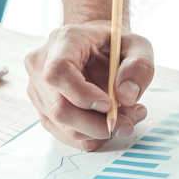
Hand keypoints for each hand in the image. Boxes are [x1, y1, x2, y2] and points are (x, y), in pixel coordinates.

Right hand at [25, 21, 154, 150]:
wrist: (96, 47)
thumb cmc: (113, 44)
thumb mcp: (137, 45)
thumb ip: (139, 67)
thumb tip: (126, 97)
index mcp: (62, 42)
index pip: (58, 72)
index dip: (82, 94)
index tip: (108, 103)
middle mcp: (41, 67)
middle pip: (59, 109)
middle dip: (97, 124)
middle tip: (127, 122)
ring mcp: (39, 92)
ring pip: (64, 127)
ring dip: (99, 132)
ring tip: (126, 118)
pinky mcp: (45, 111)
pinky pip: (67, 135)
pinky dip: (93, 136)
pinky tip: (110, 122)